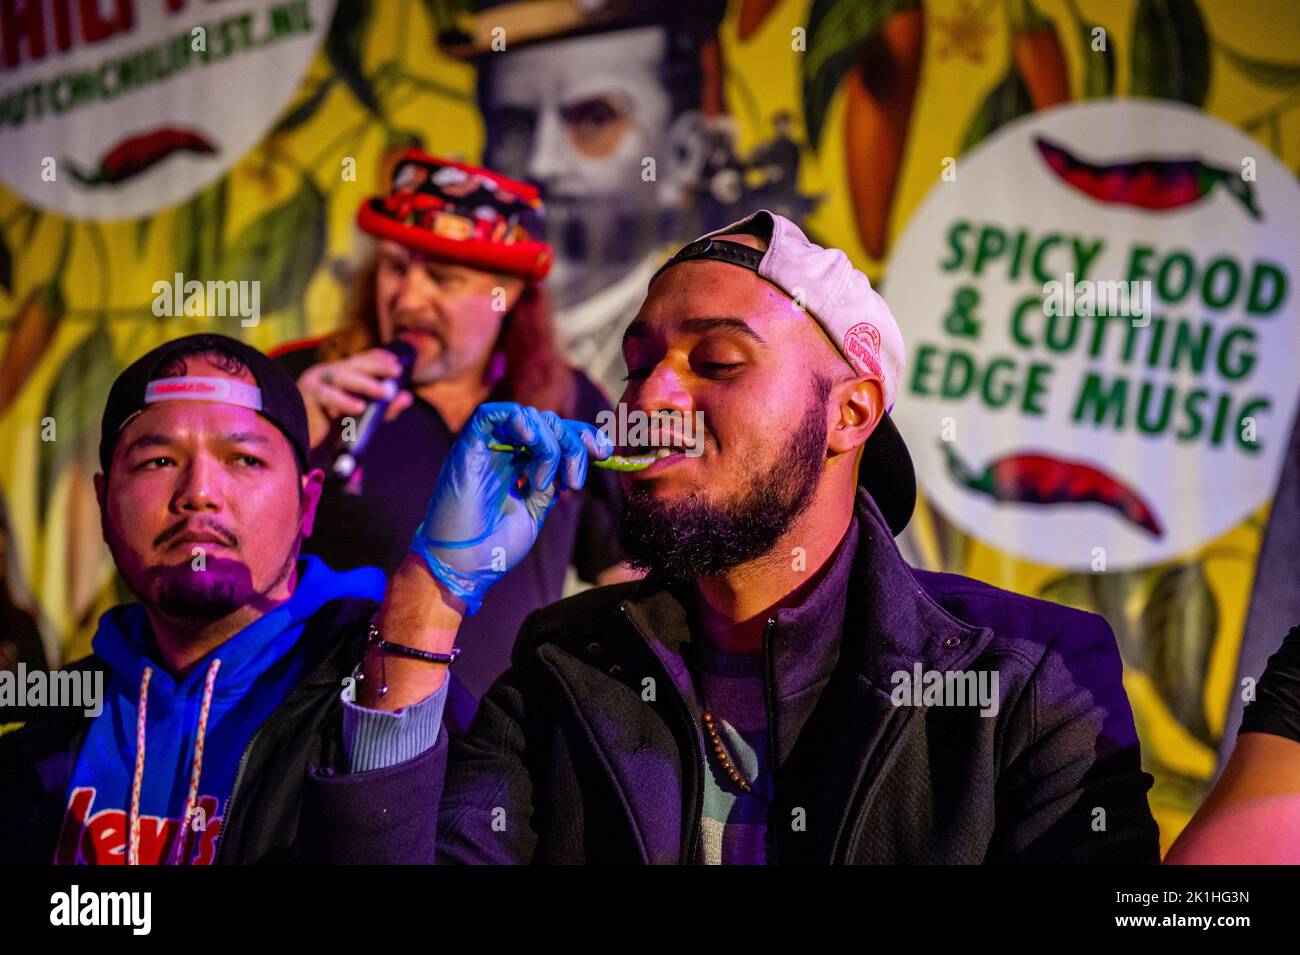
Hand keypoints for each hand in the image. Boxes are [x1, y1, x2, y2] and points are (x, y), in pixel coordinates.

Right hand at [297, 348, 414, 448]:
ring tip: (385, 392)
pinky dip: (344, 401)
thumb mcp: (362, 416)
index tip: (397, 361)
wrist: (302, 446)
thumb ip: (383, 407)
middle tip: (396, 372)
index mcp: (337, 374)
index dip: (378, 358)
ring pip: (341, 377)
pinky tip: (359, 408)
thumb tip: (407, 397)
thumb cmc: (331, 429)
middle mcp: (325, 374)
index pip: (360, 361)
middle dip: (376, 367)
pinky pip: (327, 397)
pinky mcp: (306, 399)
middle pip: (353, 365)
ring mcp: (314, 383)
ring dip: (365, 384)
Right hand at [410, 402, 611, 614]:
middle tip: (576, 479)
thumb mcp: (534, 511)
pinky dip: (515, 419)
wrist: (464, 567)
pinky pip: (490, 415)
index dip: (581, 437)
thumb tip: (572, 462)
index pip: (555, 435)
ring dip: (548, 443)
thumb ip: (551, 482)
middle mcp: (503, 452)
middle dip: (572, 442)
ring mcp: (485, 449)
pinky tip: (530, 439)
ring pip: (526, 416)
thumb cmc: (493, 548)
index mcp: (520, 466)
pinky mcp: (467, 448)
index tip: (604, 452)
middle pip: (546, 422)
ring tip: (544, 482)